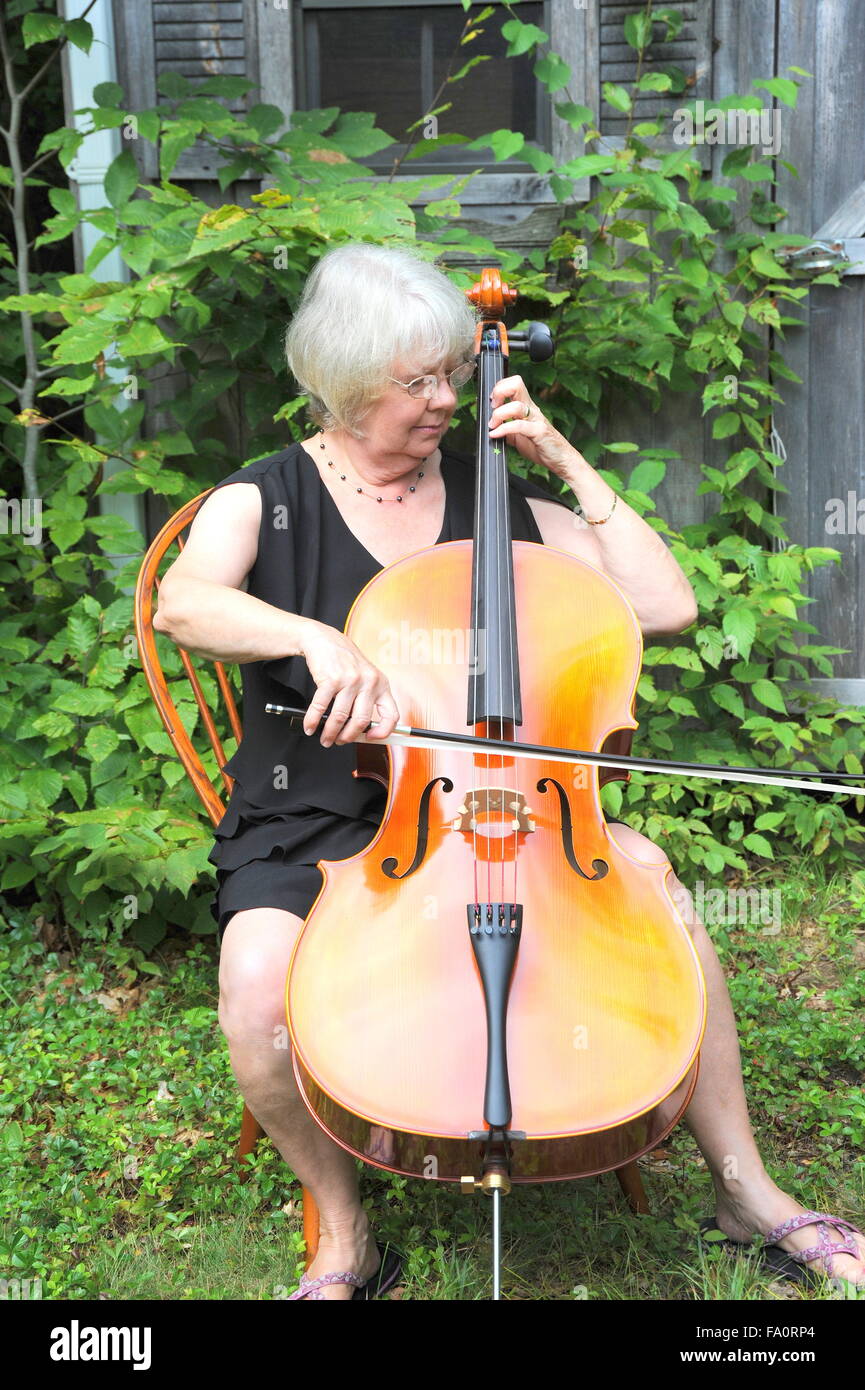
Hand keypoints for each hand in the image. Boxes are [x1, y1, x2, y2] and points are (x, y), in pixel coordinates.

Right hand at [298, 621, 399, 747]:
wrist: (325, 640)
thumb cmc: (346, 661)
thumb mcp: (366, 677)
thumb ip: (368, 700)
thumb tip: (365, 730)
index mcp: (381, 684)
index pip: (391, 714)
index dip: (384, 731)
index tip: (372, 738)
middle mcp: (368, 682)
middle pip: (361, 721)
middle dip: (348, 737)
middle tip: (339, 741)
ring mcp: (349, 680)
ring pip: (340, 717)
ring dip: (329, 732)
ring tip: (324, 738)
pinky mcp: (330, 679)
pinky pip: (320, 707)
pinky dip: (313, 720)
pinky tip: (310, 726)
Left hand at [487, 373, 581, 479]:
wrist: (561, 459)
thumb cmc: (542, 446)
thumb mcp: (519, 437)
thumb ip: (507, 430)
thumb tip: (492, 429)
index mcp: (527, 407)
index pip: (514, 384)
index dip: (499, 388)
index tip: (492, 402)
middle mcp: (532, 409)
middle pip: (516, 385)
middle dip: (499, 392)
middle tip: (492, 407)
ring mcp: (536, 419)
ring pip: (516, 405)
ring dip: (498, 413)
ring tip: (492, 425)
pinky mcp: (539, 432)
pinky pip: (518, 426)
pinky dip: (503, 429)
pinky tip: (495, 435)